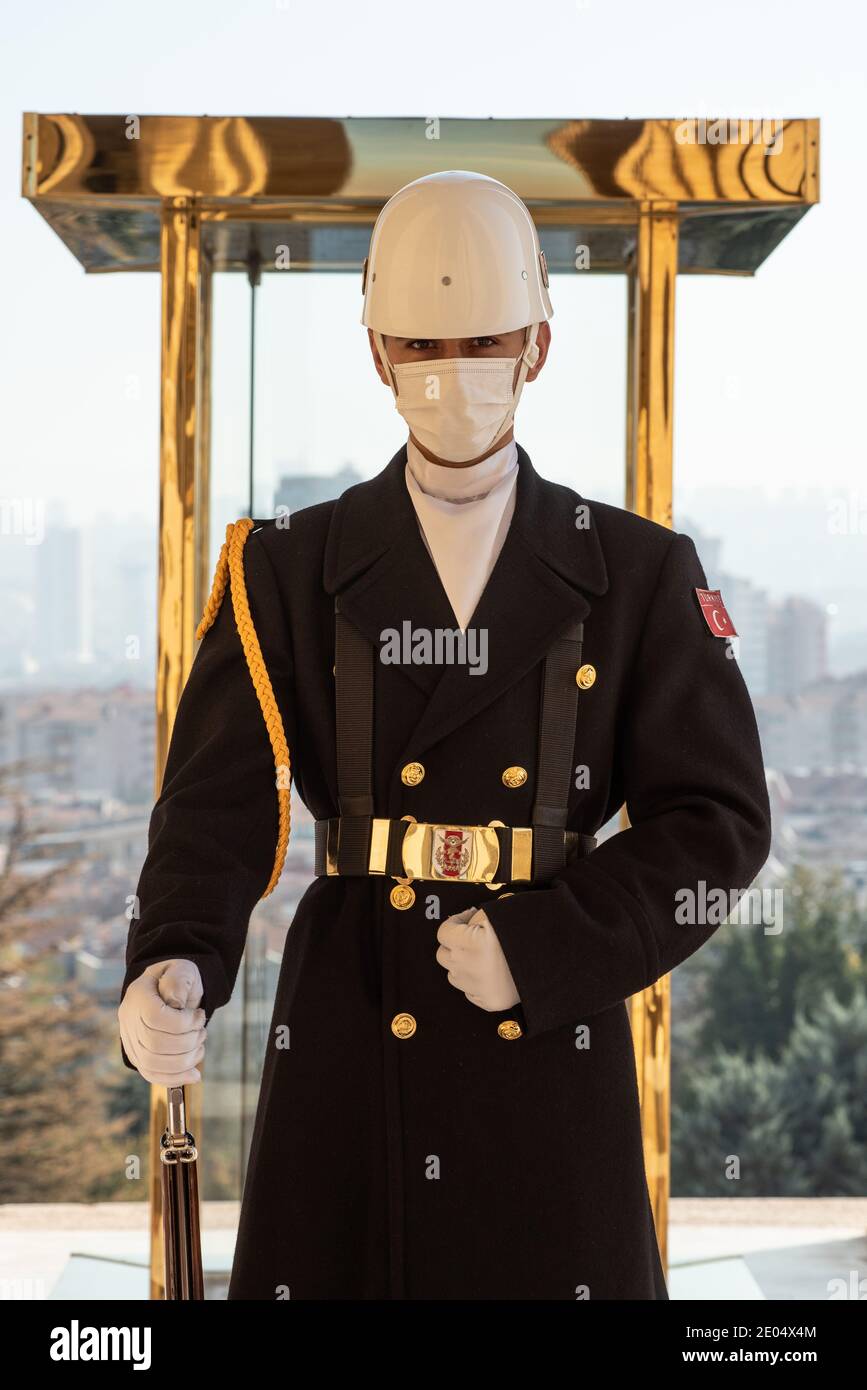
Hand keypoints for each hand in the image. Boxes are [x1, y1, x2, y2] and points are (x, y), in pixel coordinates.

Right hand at [118, 959, 205, 1084]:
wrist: (167, 989)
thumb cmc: (178, 980)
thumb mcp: (182, 971)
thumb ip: (178, 983)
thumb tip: (175, 1006)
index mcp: (138, 994)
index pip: (155, 1017)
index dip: (182, 1023)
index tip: (200, 1016)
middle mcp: (128, 1018)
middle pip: (154, 1043)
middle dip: (187, 1042)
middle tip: (202, 1033)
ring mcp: (130, 1039)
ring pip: (152, 1063)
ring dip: (183, 1061)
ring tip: (199, 1047)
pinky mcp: (137, 1055)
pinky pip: (151, 1073)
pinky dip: (174, 1078)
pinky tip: (193, 1075)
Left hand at [436, 906, 519, 1011]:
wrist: (554, 961)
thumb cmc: (527, 932)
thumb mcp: (500, 912)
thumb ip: (476, 917)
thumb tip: (465, 922)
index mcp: (472, 942)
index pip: (443, 933)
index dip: (454, 922)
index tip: (465, 919)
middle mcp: (470, 967)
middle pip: (443, 955)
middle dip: (454, 943)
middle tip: (471, 935)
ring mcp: (479, 988)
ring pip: (454, 974)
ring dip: (462, 963)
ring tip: (482, 954)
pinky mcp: (489, 1002)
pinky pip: (469, 991)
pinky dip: (475, 981)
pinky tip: (490, 970)